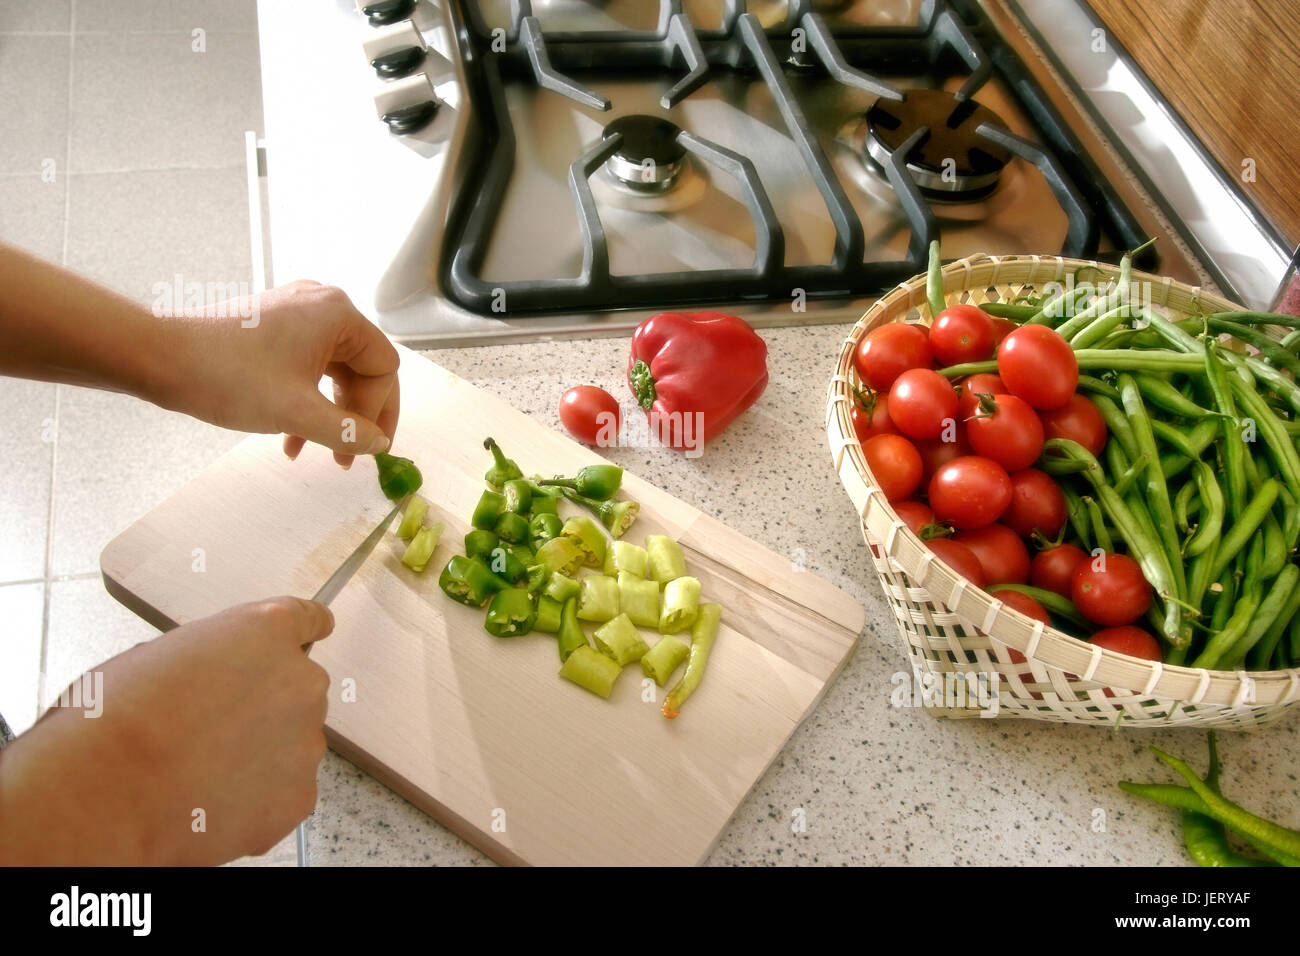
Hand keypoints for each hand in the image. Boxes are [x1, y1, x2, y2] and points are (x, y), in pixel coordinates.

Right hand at [0, 597, 333, 865]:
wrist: (107, 795)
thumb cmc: (114, 722)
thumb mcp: (156, 654)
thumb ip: (211, 656)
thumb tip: (213, 674)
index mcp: (267, 631)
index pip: (308, 620)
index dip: (303, 631)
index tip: (312, 633)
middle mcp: (300, 681)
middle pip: (297, 689)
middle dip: (265, 706)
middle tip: (211, 730)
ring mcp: (305, 741)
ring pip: (292, 744)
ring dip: (260, 753)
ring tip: (200, 771)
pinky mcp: (299, 795)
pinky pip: (285, 791)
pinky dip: (257, 798)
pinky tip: (211, 800)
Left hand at [153, 281, 399, 467]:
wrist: (159, 356)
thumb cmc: (229, 378)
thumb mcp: (297, 413)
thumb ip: (347, 432)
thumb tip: (380, 444)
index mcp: (338, 316)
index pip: (383, 369)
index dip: (377, 413)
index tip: (360, 448)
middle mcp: (323, 305)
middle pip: (363, 369)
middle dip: (354, 417)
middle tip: (347, 457)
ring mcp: (297, 313)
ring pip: (334, 372)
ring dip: (329, 415)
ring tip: (313, 451)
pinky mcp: (275, 325)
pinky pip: (309, 366)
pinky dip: (306, 400)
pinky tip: (289, 437)